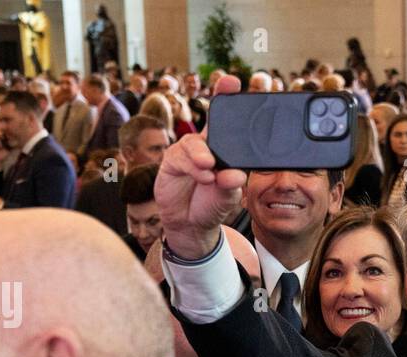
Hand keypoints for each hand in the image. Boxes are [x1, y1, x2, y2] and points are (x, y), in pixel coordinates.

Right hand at [154, 74, 245, 260]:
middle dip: (219, 100)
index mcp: (226, 150)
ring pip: (196, 143)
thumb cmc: (212, 204)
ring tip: (210, 170)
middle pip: (212, 118)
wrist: (190, 225)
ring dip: (203, 155)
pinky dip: (193, 167)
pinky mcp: (172, 161)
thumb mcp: (227, 197)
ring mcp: (189, 152)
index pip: (229, 121)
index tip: (234, 81)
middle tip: (228, 85)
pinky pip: (181, 157)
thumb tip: (234, 175)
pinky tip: (203, 177)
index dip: (230, 98)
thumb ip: (230, 185)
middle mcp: (207, 146)